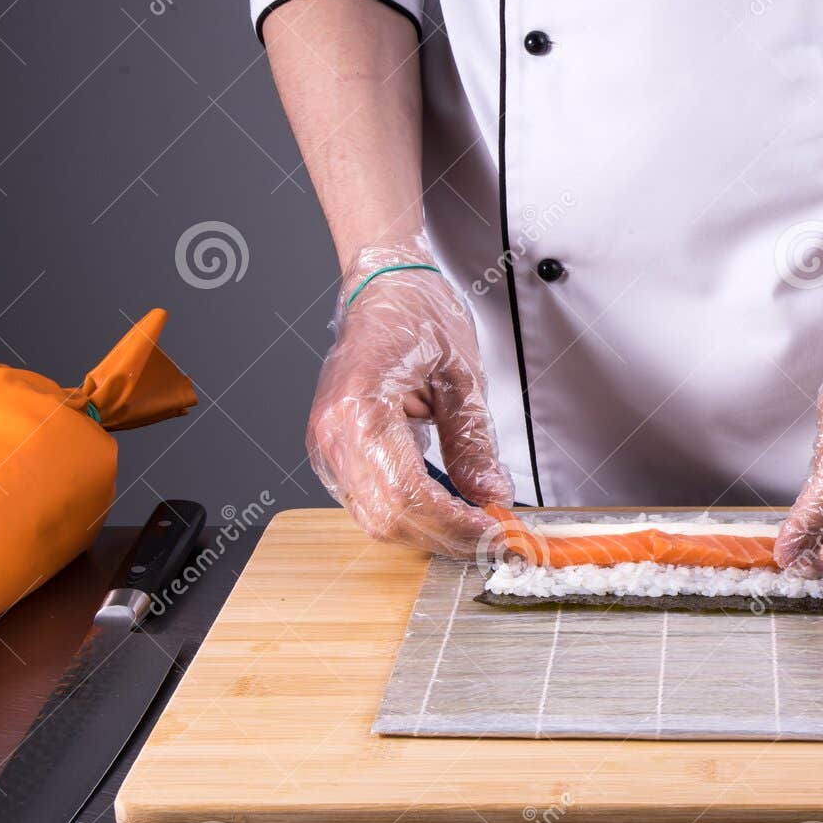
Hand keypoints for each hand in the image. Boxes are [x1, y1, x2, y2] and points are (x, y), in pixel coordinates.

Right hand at [307, 245, 513, 555]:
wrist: (382, 285)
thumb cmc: (415, 313)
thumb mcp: (462, 375)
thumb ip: (473, 442)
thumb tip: (490, 494)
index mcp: (359, 408)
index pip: (407, 495)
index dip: (454, 524)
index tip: (496, 532)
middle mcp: (332, 434)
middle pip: (387, 518)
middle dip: (445, 536)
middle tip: (495, 537)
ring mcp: (326, 446)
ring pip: (376, 519)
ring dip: (430, 531)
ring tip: (478, 524)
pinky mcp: (334, 453)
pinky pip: (370, 502)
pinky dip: (412, 515)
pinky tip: (449, 507)